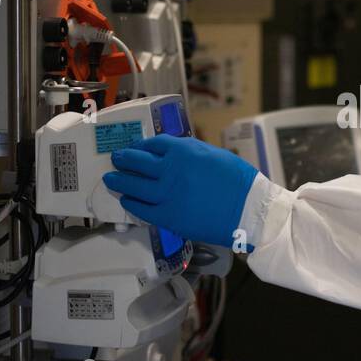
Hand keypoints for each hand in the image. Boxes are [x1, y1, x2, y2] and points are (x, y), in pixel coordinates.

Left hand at [103, 135, 259, 247]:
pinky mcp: (168, 217)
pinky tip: (127, 201)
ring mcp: (166, 195)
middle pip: (136, 161)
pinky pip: (141, 209)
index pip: (153, 144)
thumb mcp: (215, 155)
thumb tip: (174, 154)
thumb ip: (191, 153)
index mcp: (183, 151)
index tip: (135, 147)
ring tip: (111, 178)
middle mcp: (169, 170)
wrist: (249, 210)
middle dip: (123, 159)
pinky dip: (131, 203)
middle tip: (116, 159)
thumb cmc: (239, 181)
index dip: (140, 145)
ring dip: (119, 181)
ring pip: (133, 185)